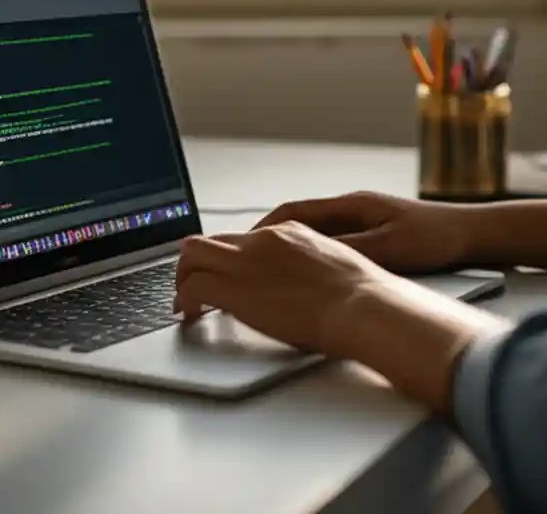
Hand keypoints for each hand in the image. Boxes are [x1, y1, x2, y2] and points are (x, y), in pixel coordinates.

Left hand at [174, 221, 507, 413]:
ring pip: (191, 255)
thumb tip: (305, 288)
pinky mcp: (235, 287)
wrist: (364, 306)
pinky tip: (189, 315)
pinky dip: (184, 300)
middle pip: (210, 239)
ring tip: (184, 301)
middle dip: (194, 263)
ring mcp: (246, 261)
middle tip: (191, 285)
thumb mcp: (337, 268)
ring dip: (183, 278)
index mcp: (289, 232)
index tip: (225, 274)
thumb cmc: (363, 298)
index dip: (228, 258)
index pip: (243, 238)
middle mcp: (262, 240)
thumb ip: (310, 270)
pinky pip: (193, 287)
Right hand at [255, 192, 474, 273]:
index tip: (242, 246)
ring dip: (290, 251)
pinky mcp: (375, 237)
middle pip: (297, 222)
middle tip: (245, 262)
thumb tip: (309, 257)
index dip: (263, 228)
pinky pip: (332, 246)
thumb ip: (349, 251)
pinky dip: (313, 259)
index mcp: (351, 206)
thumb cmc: (436, 238)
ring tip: (269, 274)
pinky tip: (310, 279)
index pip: (292, 212)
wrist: (474, 234)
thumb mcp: (389, 247)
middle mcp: (352, 210)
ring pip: (314, 235)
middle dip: (268, 240)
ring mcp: (363, 222)